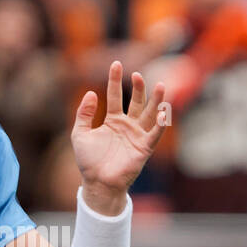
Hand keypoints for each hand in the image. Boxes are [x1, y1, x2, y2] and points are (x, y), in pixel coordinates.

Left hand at [71, 60, 165, 215]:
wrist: (97, 183)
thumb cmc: (88, 161)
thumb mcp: (80, 133)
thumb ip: (84, 113)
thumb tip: (91, 93)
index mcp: (113, 121)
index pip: (116, 96)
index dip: (114, 80)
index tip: (115, 64)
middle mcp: (128, 126)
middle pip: (137, 102)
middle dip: (139, 88)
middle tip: (137, 74)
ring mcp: (137, 136)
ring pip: (151, 114)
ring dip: (157, 101)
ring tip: (161, 85)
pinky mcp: (144, 148)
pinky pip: (155, 133)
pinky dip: (162, 123)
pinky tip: (166, 111)